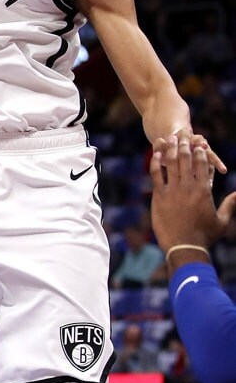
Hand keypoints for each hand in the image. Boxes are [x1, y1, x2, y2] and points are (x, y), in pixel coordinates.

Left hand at [150, 134, 235, 255]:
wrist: (184, 247)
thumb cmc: (205, 236)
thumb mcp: (221, 221)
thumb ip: (230, 205)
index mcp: (203, 190)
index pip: (202, 164)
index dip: (200, 151)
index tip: (199, 142)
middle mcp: (188, 187)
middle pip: (186, 159)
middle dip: (184, 144)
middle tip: (182, 134)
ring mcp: (173, 190)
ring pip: (170, 163)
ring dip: (170, 148)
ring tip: (169, 138)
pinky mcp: (159, 196)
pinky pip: (156, 174)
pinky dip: (155, 162)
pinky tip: (155, 154)